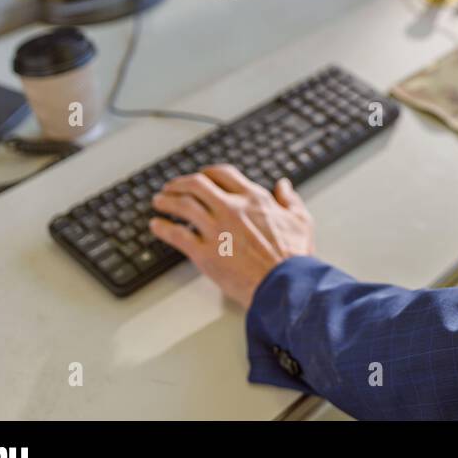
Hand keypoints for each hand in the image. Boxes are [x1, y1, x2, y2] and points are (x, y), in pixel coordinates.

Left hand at [149, 164, 315, 309]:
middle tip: (171, 187)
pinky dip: (162, 228)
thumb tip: (284, 185)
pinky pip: (176, 235)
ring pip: (182, 206)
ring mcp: (216, 230)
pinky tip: (156, 226)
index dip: (207, 173)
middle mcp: (231, 208)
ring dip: (166, 201)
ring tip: (159, 202)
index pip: (222, 174)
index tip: (201, 177)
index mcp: (253, 199)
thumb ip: (290, 199)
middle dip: (180, 183)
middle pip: (196, 184)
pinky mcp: (205, 253)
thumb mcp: (301, 220)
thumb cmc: (294, 256)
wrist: (284, 285)